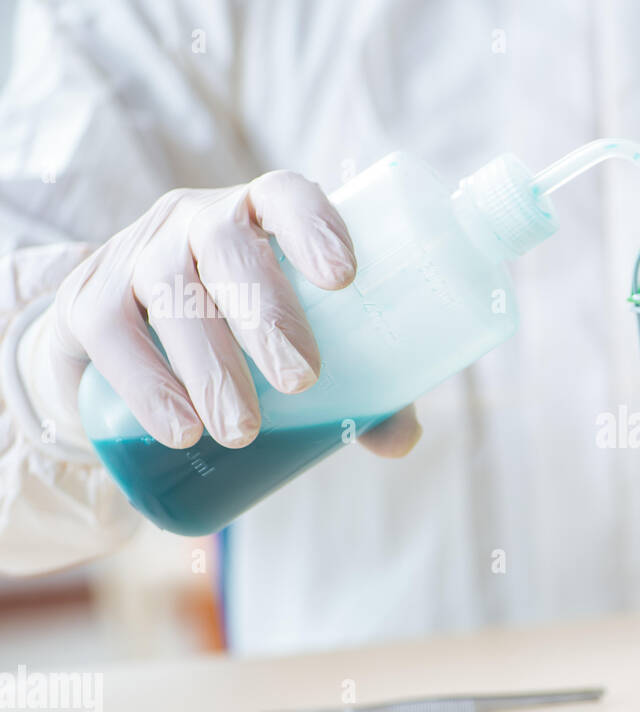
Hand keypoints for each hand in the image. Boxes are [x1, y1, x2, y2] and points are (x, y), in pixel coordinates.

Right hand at [39, 171, 419, 455]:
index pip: (285, 194)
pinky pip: (111, 330)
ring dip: (210, 364)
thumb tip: (401, 440)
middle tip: (302, 381)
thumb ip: (359, 389)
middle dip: (266, 313)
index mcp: (261, 215)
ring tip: (243, 430)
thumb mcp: (295, 343)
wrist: (129, 336)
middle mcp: (197, 218)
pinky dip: (147, 383)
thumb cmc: (243, 331)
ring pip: (170, 290)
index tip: (344, 278)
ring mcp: (138, 250)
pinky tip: (180, 429)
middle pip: (227, 246)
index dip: (314, 225)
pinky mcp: (89, 297)